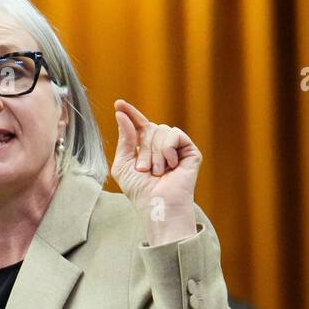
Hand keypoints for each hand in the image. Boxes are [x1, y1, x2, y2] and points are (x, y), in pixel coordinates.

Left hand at [111, 99, 201, 243]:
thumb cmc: (140, 191)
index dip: (130, 114)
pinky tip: (170, 165)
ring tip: (157, 172)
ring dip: (155, 153)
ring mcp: (176, 148)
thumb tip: (122, 115)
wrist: (157, 204)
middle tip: (144, 170)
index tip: (118, 103)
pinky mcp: (190, 151)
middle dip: (143, 148)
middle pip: (148, 128)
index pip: (139, 125)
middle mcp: (162, 146)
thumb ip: (124, 139)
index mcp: (146, 149)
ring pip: (161, 130)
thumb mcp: (123, 165)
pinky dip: (168, 148)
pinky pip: (175, 134)